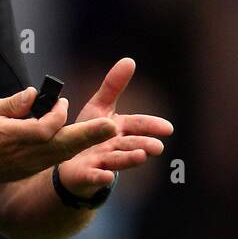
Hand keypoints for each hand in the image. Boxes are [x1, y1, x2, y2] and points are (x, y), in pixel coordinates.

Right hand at [0, 82, 119, 185]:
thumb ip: (13, 103)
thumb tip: (33, 94)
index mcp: (14, 137)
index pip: (46, 128)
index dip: (58, 115)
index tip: (61, 102)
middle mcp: (27, 153)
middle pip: (64, 144)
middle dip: (89, 135)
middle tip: (112, 126)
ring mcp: (32, 163)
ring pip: (65, 153)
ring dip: (86, 142)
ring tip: (107, 131)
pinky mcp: (34, 168)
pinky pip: (57, 157)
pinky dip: (72, 147)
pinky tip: (85, 138)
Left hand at [57, 57, 173, 198]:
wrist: (69, 162)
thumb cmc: (90, 134)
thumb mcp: (99, 106)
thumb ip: (113, 86)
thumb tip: (130, 60)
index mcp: (119, 130)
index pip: (137, 125)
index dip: (151, 126)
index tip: (168, 128)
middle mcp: (114, 147)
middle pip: (130, 144)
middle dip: (143, 144)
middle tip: (157, 147)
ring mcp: (101, 162)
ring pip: (116, 160)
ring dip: (129, 159)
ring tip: (142, 156)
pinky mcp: (87, 175)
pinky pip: (93, 177)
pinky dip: (100, 177)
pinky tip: (107, 176)